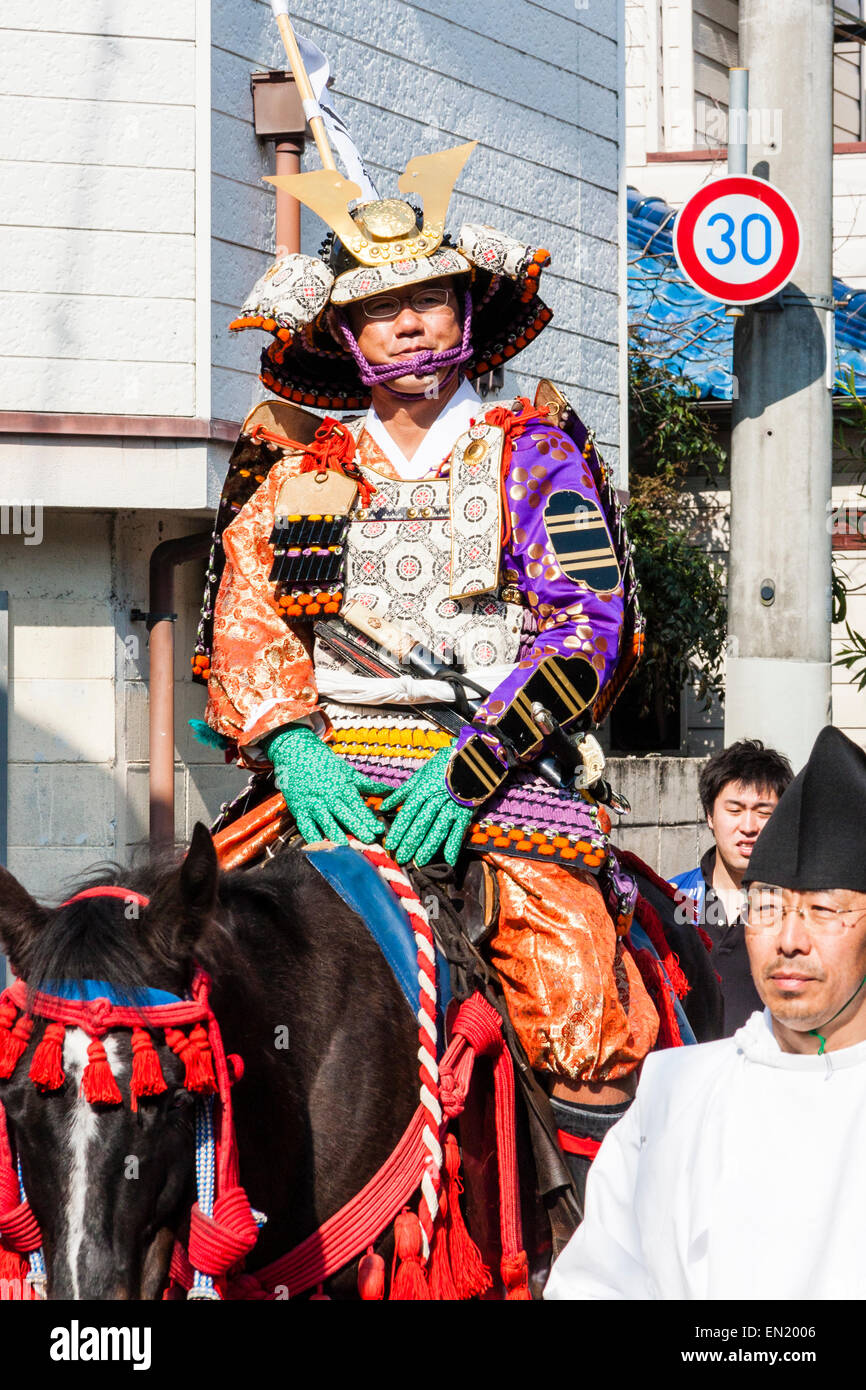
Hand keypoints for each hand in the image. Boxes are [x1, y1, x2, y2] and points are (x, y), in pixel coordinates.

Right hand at [265, 725, 389, 845]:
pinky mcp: (299, 810)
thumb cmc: (325, 763)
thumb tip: (391, 790)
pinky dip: (312, 837)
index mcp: (342, 786)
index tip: (379, 830)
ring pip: (325, 821)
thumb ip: (368, 785)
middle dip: (357, 828)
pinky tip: (319, 847)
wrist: (296, 752)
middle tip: (368, 841)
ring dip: (335, 834)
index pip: (357, 805)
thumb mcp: (347, 771)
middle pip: (344, 814)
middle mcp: (328, 795)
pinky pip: (306, 826)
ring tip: (345, 846)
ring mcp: (313, 803)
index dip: (368, 818)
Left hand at [381, 746, 472, 866]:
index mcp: (422, 790)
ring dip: (428, 847)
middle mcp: (436, 799)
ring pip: (438, 829)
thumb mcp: (419, 776)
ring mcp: (452, 806)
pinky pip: (459, 831)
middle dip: (410, 843)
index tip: (390, 845)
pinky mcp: (466, 811)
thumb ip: (401, 793)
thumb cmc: (442, 765)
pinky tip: (448, 860)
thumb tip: (382, 806)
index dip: (398, 830)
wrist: (472, 758)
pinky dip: (454, 846)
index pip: (407, 813)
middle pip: (421, 824)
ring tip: (418, 862)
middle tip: (401, 859)